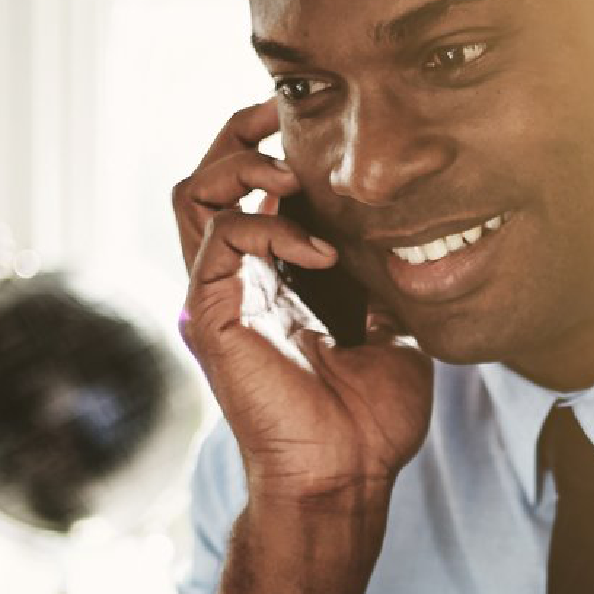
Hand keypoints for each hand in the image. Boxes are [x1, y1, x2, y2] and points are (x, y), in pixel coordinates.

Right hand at [174, 99, 432, 503]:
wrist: (347, 476)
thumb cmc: (370, 422)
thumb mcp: (393, 332)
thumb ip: (382, 286)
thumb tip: (401, 247)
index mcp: (272, 283)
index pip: (248, 195)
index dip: (269, 150)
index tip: (312, 127)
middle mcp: (236, 282)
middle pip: (205, 179)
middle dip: (238, 135)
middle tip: (280, 116)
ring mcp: (219, 297)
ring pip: (192, 194)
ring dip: (240, 167)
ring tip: (292, 177)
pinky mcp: (212, 315)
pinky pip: (221, 239)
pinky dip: (271, 228)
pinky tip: (322, 253)